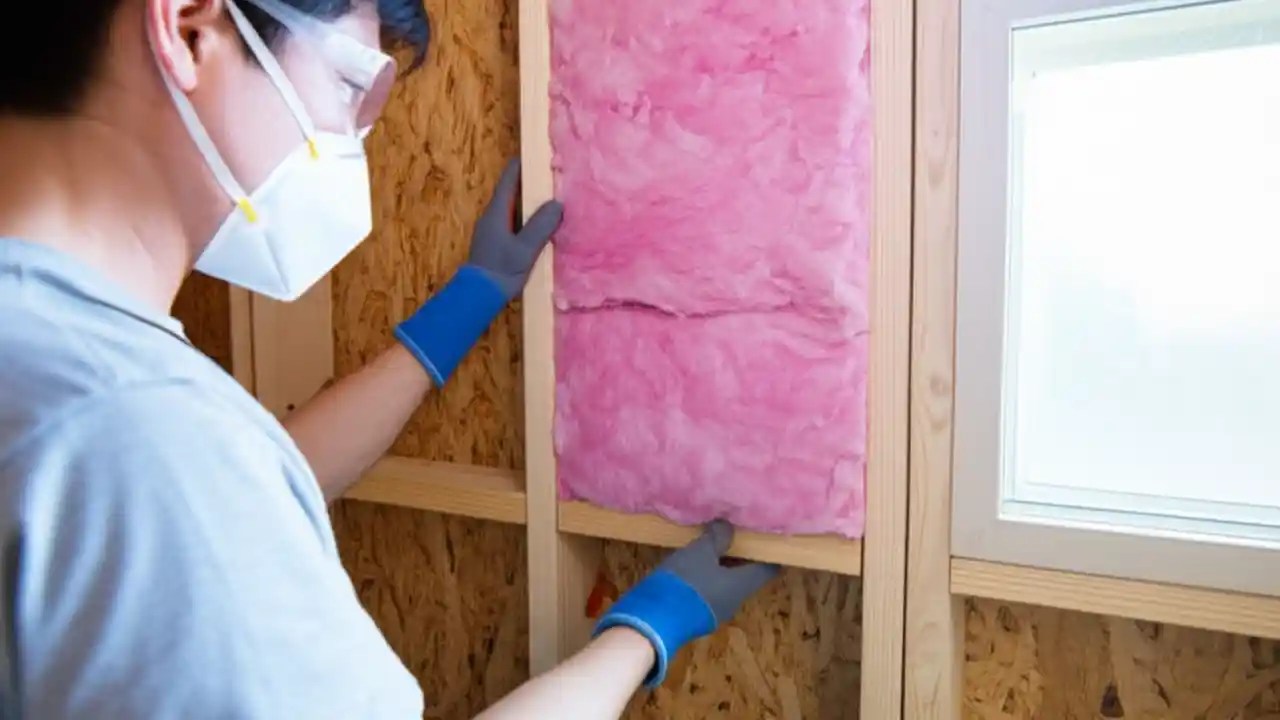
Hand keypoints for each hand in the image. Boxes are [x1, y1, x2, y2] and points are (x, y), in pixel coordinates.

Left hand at [468, 159, 563, 299]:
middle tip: (549, 174)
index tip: (534, 153)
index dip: (520, 166)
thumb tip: (557, 204)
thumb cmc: (501, 269)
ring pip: (512, 207)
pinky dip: (526, 216)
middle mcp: (492, 217)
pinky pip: (513, 221)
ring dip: (528, 200)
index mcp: (497, 213)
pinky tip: (539, 223)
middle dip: (528, 182)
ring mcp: (492, 230)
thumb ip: (540, 226)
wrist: (478, 296)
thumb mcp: (525, 249)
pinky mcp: (496, 243)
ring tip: (549, 195)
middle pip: (510, 192)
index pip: (508, 181)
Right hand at [595, 521, 779, 687]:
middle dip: (741, 558)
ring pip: (726, 586)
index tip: (765, 539)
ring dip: (721, 569)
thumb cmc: (686, 581)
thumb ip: (717, 537)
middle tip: (734, 537)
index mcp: (742, 585)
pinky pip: (709, 594)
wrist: (655, 621)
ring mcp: (715, 613)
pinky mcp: (696, 617)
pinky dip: (706, 579)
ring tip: (710, 549)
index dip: (768, 554)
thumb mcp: (701, 552)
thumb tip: (729, 526)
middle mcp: (734, 601)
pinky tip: (692, 568)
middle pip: (746, 578)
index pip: (768, 570)